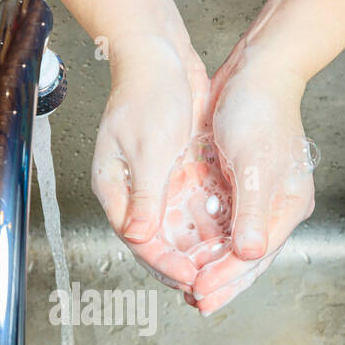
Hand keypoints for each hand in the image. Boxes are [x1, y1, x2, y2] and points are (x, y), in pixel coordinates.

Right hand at [91, 32, 209, 291]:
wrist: (161, 57)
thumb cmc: (146, 95)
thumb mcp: (148, 149)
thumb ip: (145, 196)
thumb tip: (139, 237)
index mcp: (117, 191)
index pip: (140, 241)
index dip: (166, 264)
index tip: (191, 278)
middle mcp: (135, 193)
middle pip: (158, 243)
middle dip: (182, 265)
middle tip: (209, 287)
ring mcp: (157, 184)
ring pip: (177, 230)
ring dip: (196, 250)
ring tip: (221, 270)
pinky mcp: (177, 173)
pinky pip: (191, 209)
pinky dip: (206, 226)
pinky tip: (226, 238)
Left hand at [190, 47, 316, 313]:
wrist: (256, 72)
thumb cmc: (260, 111)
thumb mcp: (254, 164)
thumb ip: (252, 212)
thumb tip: (250, 253)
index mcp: (287, 207)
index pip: (253, 256)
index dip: (226, 277)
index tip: (199, 293)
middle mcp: (274, 208)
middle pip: (245, 257)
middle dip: (220, 281)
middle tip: (195, 303)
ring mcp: (256, 198)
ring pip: (232, 244)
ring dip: (211, 266)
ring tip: (187, 287)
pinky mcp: (238, 185)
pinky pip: (222, 223)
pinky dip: (206, 241)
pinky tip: (187, 252)